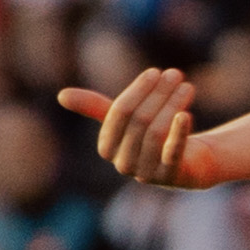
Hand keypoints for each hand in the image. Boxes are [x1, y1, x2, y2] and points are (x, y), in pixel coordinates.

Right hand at [63, 71, 202, 189]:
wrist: (189, 164)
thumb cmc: (150, 136)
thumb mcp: (125, 121)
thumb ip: (96, 108)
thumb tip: (60, 95)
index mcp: (107, 148)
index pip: (119, 113)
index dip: (137, 90)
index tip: (155, 72)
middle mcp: (123, 164)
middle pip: (139, 121)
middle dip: (158, 94)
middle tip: (175, 75)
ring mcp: (146, 173)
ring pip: (156, 133)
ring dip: (172, 105)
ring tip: (187, 86)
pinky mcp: (172, 177)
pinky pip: (172, 153)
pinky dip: (179, 133)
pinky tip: (186, 114)